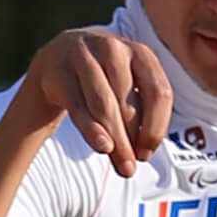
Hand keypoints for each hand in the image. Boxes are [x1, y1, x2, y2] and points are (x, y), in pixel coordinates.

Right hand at [21, 29, 172, 176]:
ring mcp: (84, 56)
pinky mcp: (59, 70)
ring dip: (115, 139)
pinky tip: (102, 147)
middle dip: (131, 140)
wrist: (57, 58)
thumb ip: (136, 118)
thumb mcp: (125, 91)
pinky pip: (78, 105)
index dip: (155, 128)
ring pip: (104, 104)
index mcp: (141, 53)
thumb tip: (134, 160)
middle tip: (130, 168)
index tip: (146, 154)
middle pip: (129, 104)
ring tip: (120, 165)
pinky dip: (91, 128)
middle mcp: (114, 49)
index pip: (158, 93)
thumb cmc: (102, 81)